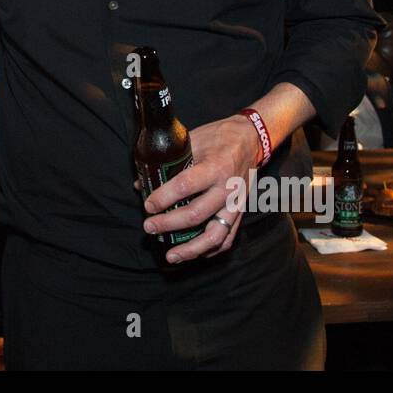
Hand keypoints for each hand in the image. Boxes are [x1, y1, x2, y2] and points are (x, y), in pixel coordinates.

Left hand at [142, 114, 260, 263]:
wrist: (251, 139)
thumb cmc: (219, 137)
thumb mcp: (193, 141)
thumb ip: (168, 163)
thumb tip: (141, 183)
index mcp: (215, 167)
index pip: (185, 187)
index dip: (163, 198)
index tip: (148, 205)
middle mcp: (227, 189)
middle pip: (195, 215)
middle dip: (168, 224)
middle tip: (149, 227)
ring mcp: (236, 204)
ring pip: (214, 235)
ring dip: (191, 249)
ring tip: (171, 255)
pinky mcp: (240, 213)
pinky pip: (227, 238)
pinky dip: (211, 250)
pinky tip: (194, 254)